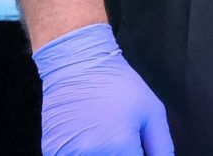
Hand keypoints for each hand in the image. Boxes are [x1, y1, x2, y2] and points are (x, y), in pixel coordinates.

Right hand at [33, 23, 172, 155]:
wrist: (77, 66)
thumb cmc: (116, 85)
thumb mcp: (153, 112)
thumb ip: (160, 146)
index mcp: (118, 146)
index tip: (139, 149)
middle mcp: (88, 154)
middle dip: (123, 154)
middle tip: (123, 137)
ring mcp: (65, 154)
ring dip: (103, 153)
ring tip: (105, 133)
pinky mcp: (51, 151)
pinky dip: (84, 152)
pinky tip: (90, 135)